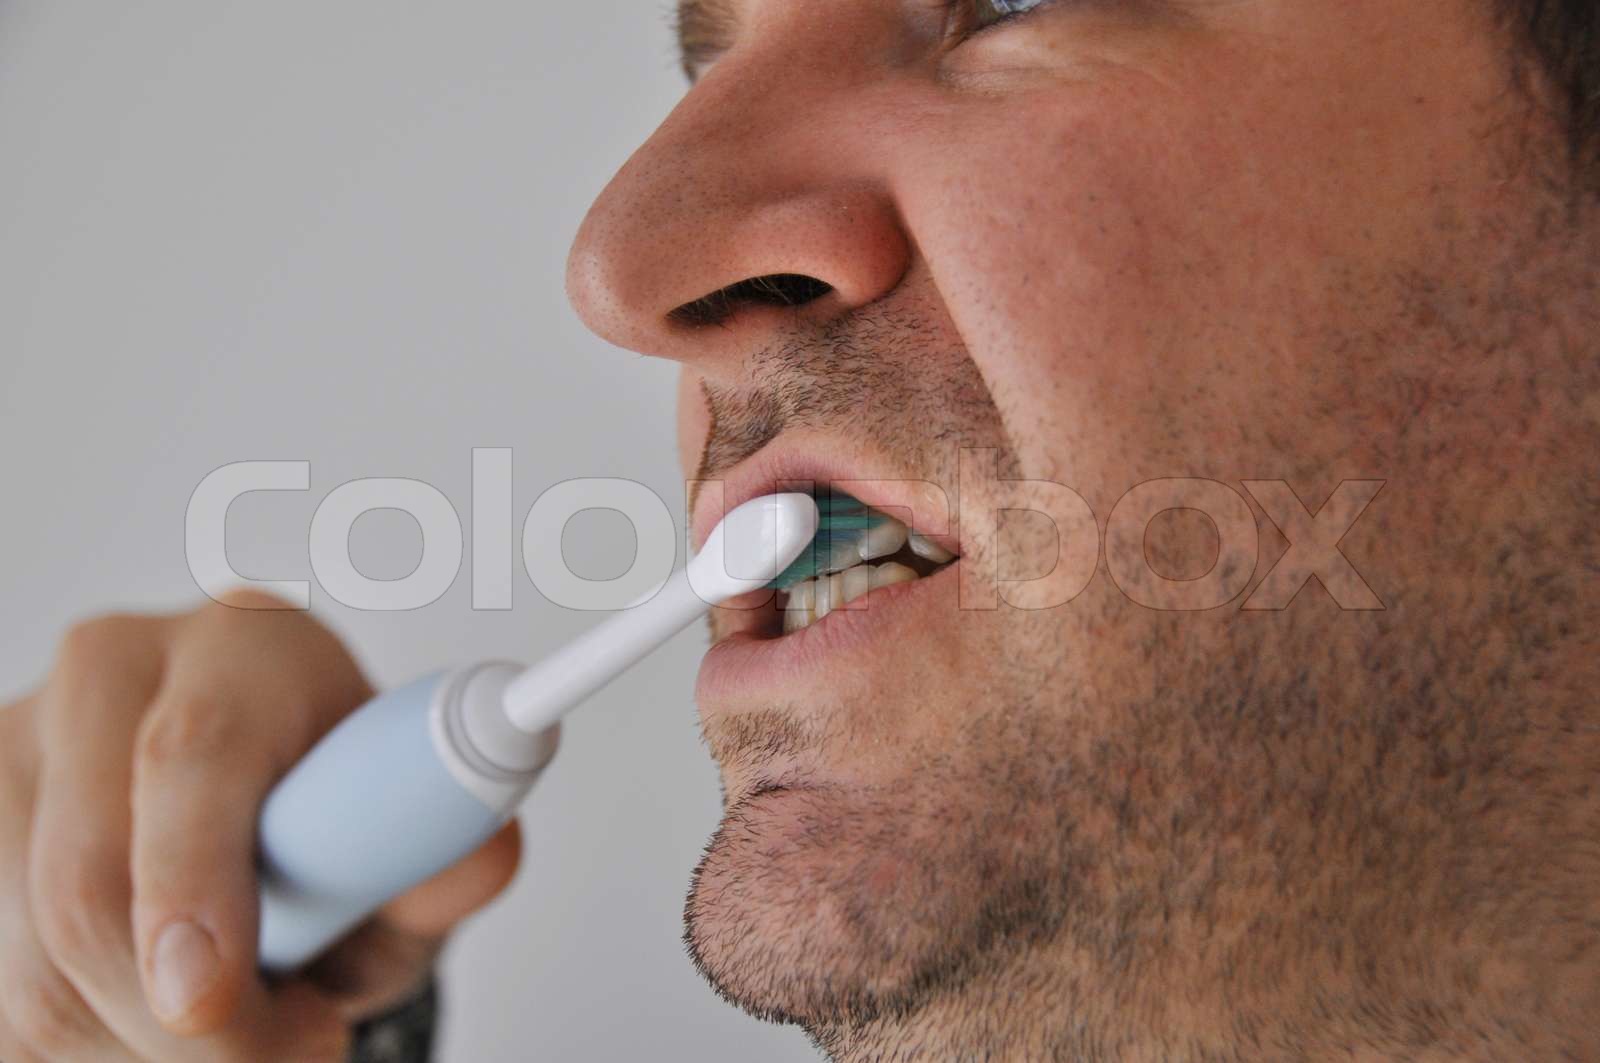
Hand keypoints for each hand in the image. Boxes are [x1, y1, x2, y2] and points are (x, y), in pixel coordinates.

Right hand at [0, 590, 521, 1061]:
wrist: (258, 795)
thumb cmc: (340, 810)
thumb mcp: (410, 836)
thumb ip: (442, 855)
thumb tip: (482, 856)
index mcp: (243, 647)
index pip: (195, 758)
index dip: (195, 882)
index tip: (213, 995)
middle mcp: (111, 674)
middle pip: (89, 887)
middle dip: (189, 1023)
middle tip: (297, 1046)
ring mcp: (16, 750)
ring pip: (38, 966)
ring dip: (147, 1041)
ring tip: (250, 1012)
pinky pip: (7, 999)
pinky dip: (96, 1040)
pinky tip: (163, 1007)